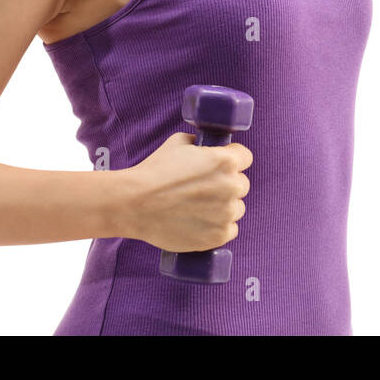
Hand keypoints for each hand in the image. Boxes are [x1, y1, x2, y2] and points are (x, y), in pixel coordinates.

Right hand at [122, 132, 252, 251]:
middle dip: (227, 185)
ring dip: (224, 208)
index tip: (221, 166)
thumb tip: (208, 148)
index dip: (232, 159)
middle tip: (205, 189)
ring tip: (200, 208)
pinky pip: (230, 230)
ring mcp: (226, 213)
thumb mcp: (179, 143)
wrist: (134, 204)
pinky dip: (219, 228)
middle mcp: (232, 186)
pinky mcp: (218, 235)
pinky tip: (203, 224)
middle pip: (241, 185)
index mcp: (226, 161)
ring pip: (236, 208)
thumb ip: (200, 145)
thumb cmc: (154, 171)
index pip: (245, 158)